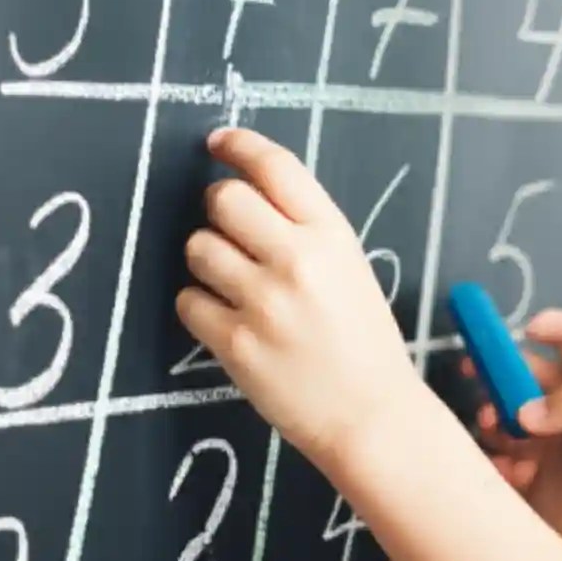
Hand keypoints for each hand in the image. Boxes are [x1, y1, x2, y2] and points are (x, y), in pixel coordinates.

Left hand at [176, 128, 425, 460]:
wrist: (372, 418)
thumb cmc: (364, 343)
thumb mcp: (350, 269)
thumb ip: (306, 231)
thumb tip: (246, 195)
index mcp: (332, 235)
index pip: (275, 167)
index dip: (238, 145)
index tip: (218, 142)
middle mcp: (297, 260)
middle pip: (224, 200)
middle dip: (219, 210)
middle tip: (230, 233)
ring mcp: (264, 302)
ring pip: (198, 247)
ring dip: (207, 261)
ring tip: (234, 286)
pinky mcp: (236, 343)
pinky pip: (189, 301)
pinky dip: (201, 308)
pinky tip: (229, 322)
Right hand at [468, 309, 561, 560]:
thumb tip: (523, 411)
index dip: (552, 327)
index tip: (528, 328)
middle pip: (522, 374)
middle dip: (496, 367)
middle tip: (472, 366)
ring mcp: (542, 446)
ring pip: (500, 414)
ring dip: (491, 414)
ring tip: (496, 427)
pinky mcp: (524, 480)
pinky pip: (493, 459)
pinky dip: (493, 460)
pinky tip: (512, 473)